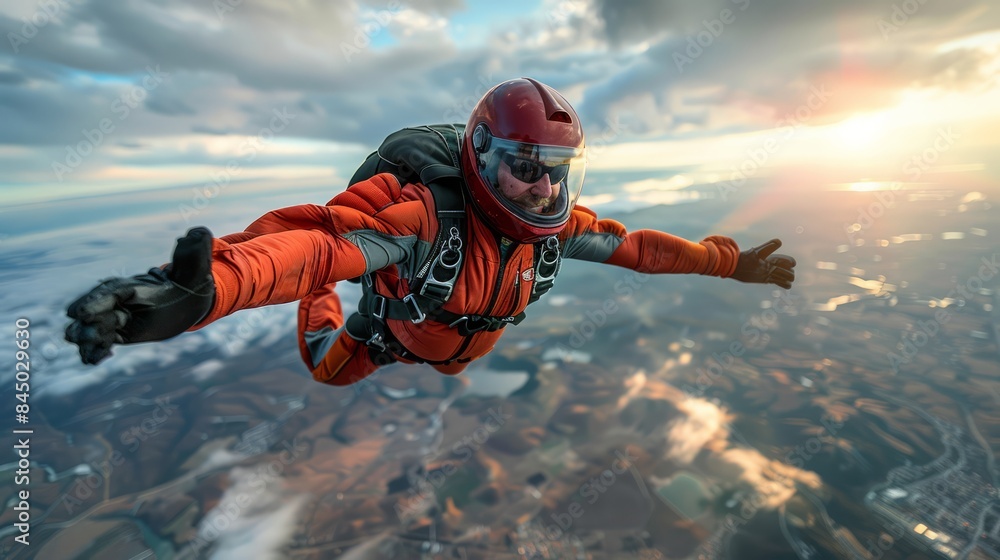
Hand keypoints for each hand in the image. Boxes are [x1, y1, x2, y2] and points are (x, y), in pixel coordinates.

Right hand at [65, 227, 215, 364]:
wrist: (187, 298)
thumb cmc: (189, 280)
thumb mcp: (195, 265)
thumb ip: (194, 250)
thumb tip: (197, 233)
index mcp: (132, 285)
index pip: (110, 292)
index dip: (95, 302)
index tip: (81, 313)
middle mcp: (119, 301)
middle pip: (95, 311)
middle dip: (85, 323)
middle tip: (80, 334)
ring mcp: (117, 317)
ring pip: (94, 329)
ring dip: (88, 340)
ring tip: (87, 351)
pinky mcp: (119, 332)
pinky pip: (103, 343)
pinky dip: (95, 352)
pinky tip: (90, 360)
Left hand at [731, 238, 795, 288]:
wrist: (736, 267)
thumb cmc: (746, 258)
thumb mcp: (758, 252)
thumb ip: (768, 247)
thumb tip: (779, 241)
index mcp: (771, 258)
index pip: (785, 260)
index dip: (789, 262)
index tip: (792, 264)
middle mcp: (772, 265)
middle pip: (787, 269)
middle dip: (788, 272)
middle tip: (783, 274)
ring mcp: (770, 273)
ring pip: (784, 276)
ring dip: (787, 278)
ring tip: (785, 280)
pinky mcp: (766, 279)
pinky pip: (779, 282)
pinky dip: (784, 284)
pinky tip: (787, 285)